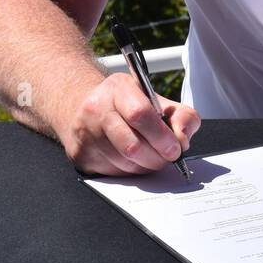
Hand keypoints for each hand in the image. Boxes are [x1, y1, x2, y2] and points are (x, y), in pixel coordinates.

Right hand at [59, 72, 200, 175]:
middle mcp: (96, 108)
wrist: (85, 107)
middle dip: (157, 158)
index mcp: (118, 88)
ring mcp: (85, 133)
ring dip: (145, 167)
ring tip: (151, 157)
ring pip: (123, 164)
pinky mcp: (79, 155)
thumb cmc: (126, 105)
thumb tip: (183, 138)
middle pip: (132, 146)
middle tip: (168, 158)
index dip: (161, 136)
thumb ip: (180, 115)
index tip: (175, 148)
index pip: (140, 114)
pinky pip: (112, 174)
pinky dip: (129, 172)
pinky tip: (132, 160)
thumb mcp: (156, 99)